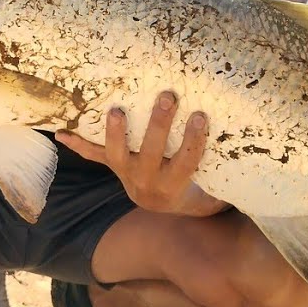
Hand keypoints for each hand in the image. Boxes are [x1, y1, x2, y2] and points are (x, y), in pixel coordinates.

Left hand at [56, 92, 227, 216]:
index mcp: (175, 187)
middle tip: (167, 97)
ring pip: (118, 155)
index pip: (186, 162)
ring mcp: (127, 175)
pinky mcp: (114, 169)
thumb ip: (222, 164)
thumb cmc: (200, 188)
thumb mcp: (215, 183)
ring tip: (116, 111)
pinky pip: (94, 158)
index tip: (200, 116)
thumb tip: (246, 134)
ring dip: (115, 133)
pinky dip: (78, 145)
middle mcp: (147, 183)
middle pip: (152, 154)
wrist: (171, 209)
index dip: (192, 141)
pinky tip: (61, 133)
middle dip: (159, 126)